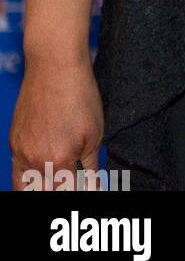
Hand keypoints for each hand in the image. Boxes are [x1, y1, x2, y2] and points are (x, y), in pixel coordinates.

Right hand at [10, 56, 103, 190]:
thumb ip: (90, 166)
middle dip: (57, 190)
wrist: (55, 67)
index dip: (77, 192)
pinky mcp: (14, 140)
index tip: (84, 189)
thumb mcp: (94, 133)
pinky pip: (17, 167)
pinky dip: (26, 174)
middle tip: (69, 182)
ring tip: (52, 183)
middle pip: (42, 191)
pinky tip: (40, 169)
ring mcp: (20, 151)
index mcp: (59, 161)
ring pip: (23, 185)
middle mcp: (35, 160)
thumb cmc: (80, 96)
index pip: (65, 193)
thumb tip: (93, 187)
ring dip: (37, 188)